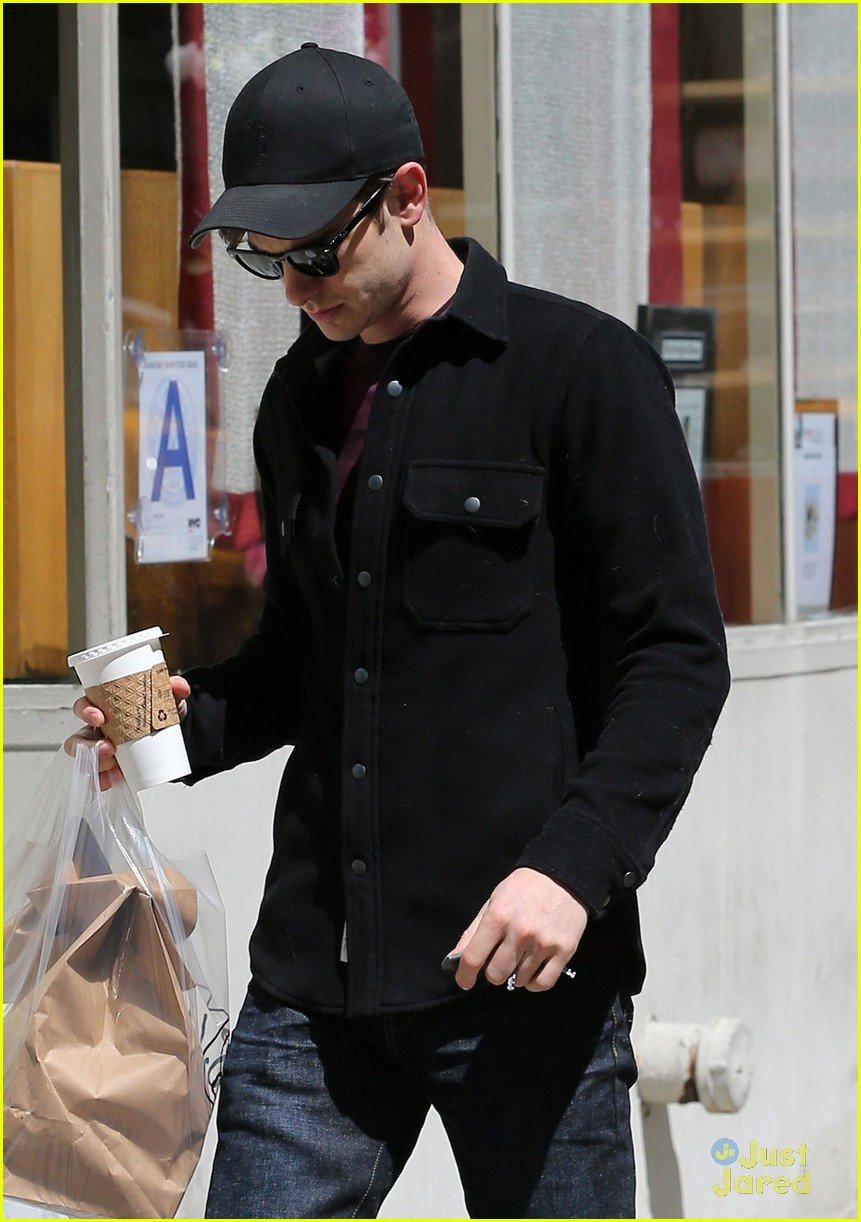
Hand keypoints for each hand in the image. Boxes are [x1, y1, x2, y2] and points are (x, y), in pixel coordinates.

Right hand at [64, 675, 190, 790]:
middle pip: (77, 739)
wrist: (170, 734)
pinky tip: (115, 779)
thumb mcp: (165, 699)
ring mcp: (101, 751)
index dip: (85, 711)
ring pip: (84, 760)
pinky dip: (103, 780)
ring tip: (114, 765)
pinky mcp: (110, 768)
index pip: (83, 707)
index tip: (99, 717)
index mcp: (103, 709)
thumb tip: (180, 686)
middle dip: (86, 745)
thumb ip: (173, 689)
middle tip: (108, 747)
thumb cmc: (157, 713)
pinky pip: (97, 777)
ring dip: (95, 764)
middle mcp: (96, 731)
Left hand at [448, 867, 588, 992]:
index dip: (464, 975)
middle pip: (496, 974)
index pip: (473, 958)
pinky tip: (532, 972)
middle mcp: (520, 932)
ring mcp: (543, 943)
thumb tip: (455, 957)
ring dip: (516, 974)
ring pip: (519, 980)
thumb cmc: (524, 888)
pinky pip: (543, 983)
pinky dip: (534, 983)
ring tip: (521, 957)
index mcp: (498, 917)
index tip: (465, 981)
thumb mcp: (493, 901)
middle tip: (499, 960)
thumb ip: (473, 930)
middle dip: (493, 972)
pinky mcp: (564, 950)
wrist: (562, 875)